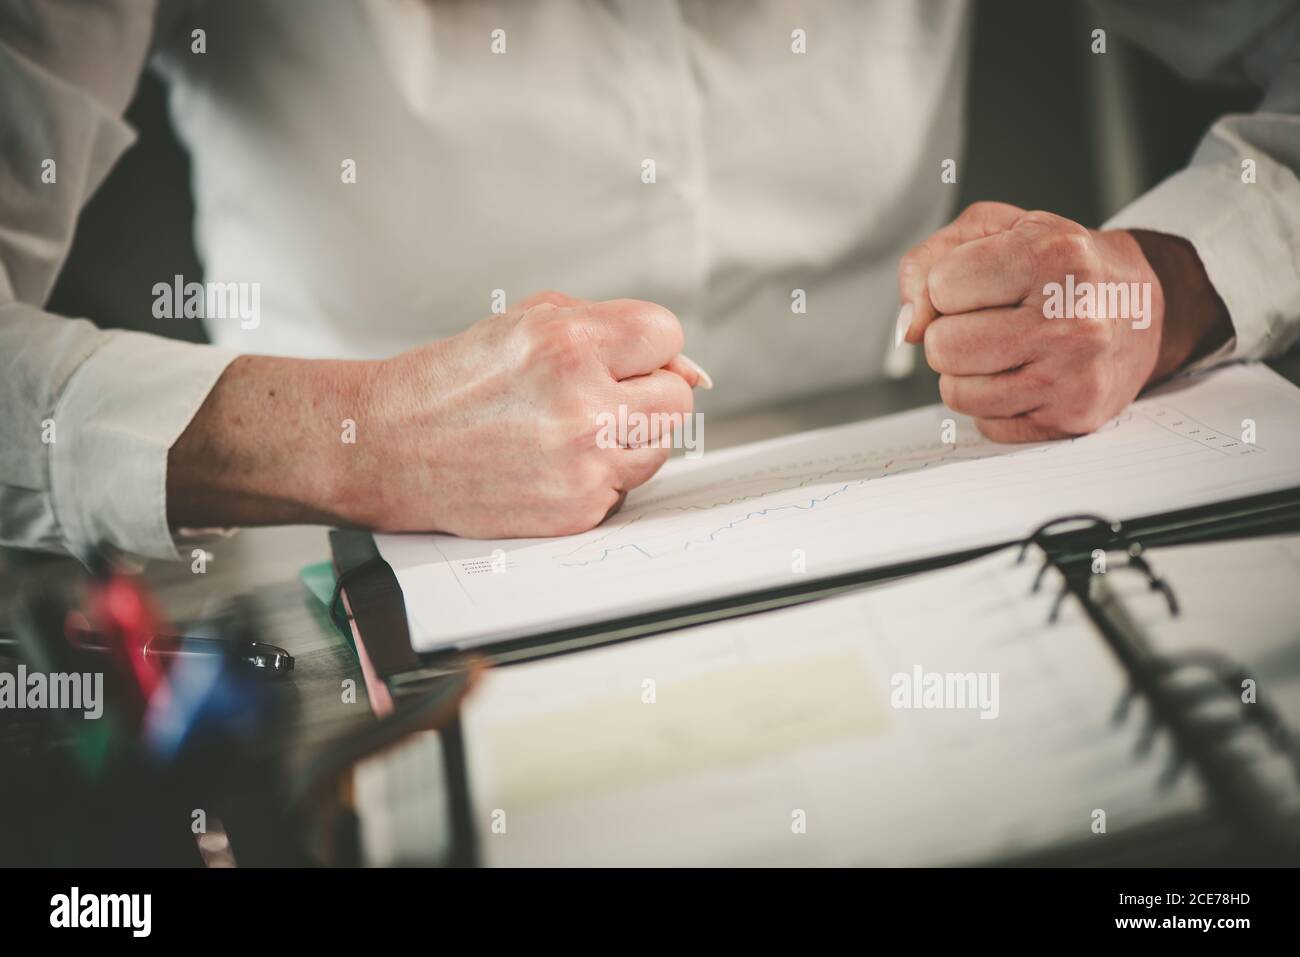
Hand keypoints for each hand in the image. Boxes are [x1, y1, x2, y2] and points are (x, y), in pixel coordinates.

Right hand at [168, 291, 707, 538]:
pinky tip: (553, 463)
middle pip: (678, 398)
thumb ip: (612, 330)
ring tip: (568, 430)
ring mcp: (583, 465)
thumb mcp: (529, 322)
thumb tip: (691, 369)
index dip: (644, 348)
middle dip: (646, 394)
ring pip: (661, 447)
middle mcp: (583, 405)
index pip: (667, 337)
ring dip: (628, 437)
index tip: (617, 359)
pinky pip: (627, 489)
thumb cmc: (457, 381)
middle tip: (595, 396)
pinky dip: (601, 477)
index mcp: (570, 343)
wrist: (389, 446)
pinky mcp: (578, 511)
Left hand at [897, 202, 1231, 441]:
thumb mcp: (995, 230)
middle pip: (944, 347)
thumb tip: (909, 329)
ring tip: (1003, 349)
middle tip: (985, 321)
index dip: (947, 285)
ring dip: (965, 373)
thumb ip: (928, 263)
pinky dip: (992, 403)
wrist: (1142, 305)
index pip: (941, 287)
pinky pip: (986, 424)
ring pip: (957, 393)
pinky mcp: (1073, 418)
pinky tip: (1024, 375)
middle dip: (949, 334)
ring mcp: (1074, 374)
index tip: (980, 282)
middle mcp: (1071, 317)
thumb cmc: (1058, 265)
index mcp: (1052, 255)